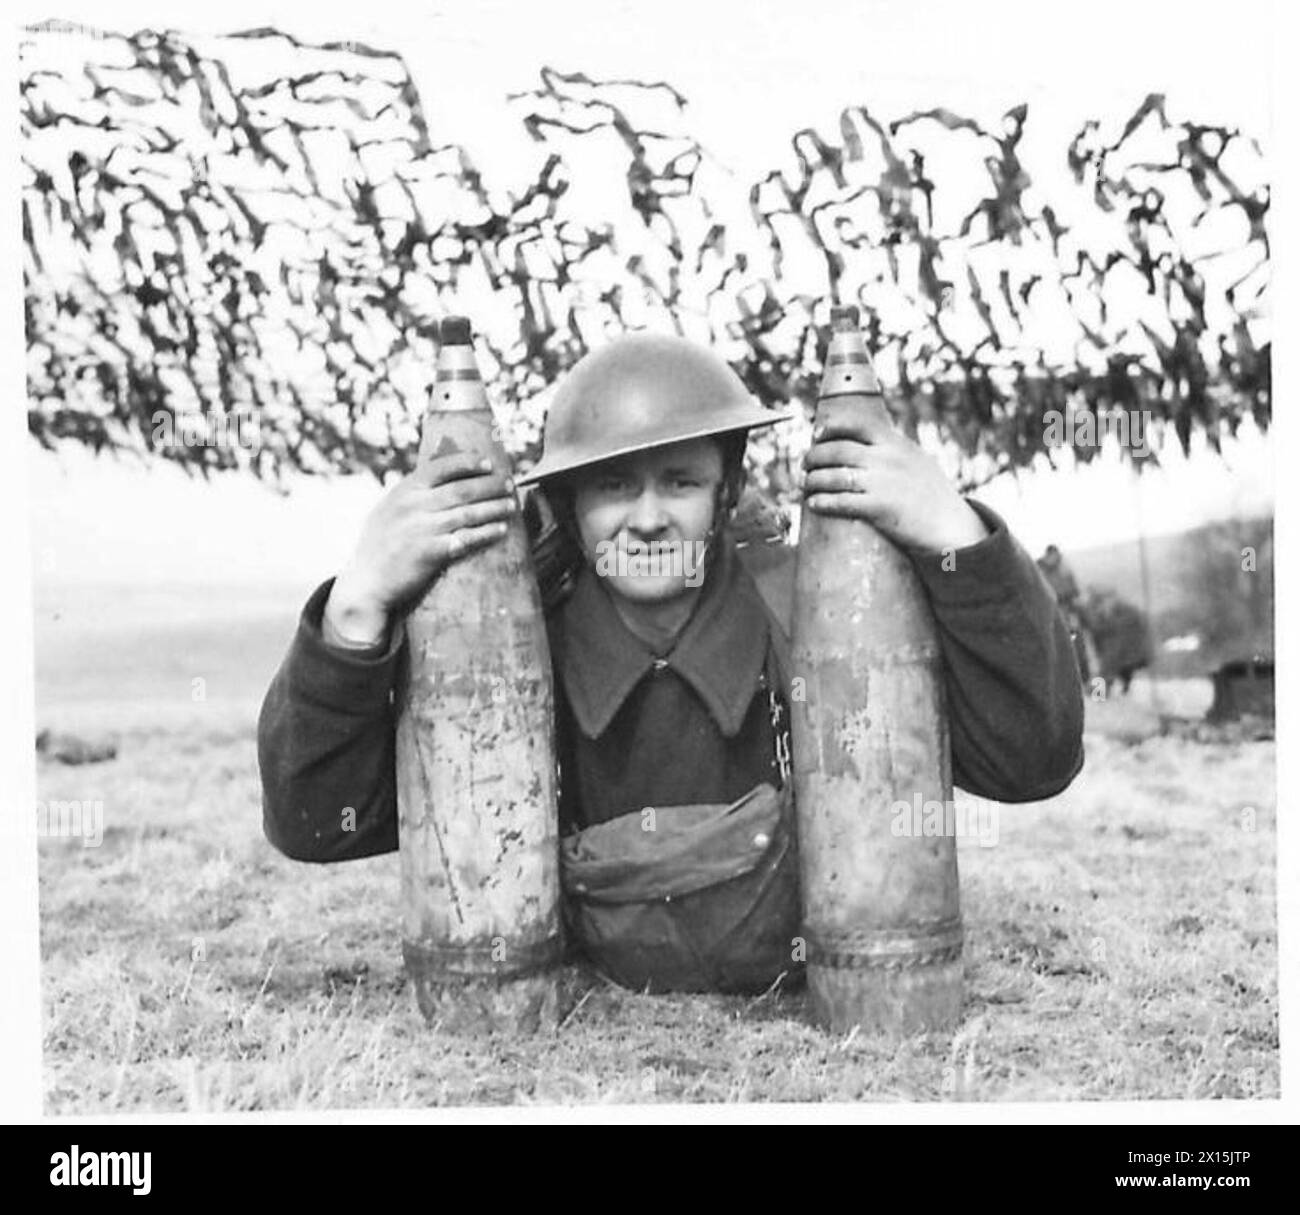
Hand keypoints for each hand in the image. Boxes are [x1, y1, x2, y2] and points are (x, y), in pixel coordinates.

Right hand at [325, 453, 516, 643]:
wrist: (366, 582)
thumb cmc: (379, 546)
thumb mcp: (388, 510)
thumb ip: (412, 494)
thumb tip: (440, 477)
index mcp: (404, 491)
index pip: (441, 467)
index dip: (469, 463)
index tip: (490, 464)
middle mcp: (413, 506)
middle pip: (462, 489)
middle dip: (491, 485)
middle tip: (511, 485)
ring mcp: (421, 529)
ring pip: (468, 513)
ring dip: (495, 508)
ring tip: (512, 506)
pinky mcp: (430, 553)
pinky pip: (466, 539)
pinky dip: (486, 533)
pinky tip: (501, 530)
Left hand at [801, 415, 987, 552]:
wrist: (951, 526)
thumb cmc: (933, 496)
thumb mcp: (917, 461)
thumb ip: (893, 450)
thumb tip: (866, 443)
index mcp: (896, 444)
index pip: (858, 425)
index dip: (831, 427)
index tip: (816, 434)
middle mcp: (887, 459)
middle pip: (838, 451)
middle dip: (814, 457)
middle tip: (805, 465)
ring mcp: (883, 482)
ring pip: (834, 476)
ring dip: (813, 480)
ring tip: (804, 484)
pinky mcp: (879, 507)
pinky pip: (841, 502)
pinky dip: (823, 502)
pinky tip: (814, 503)